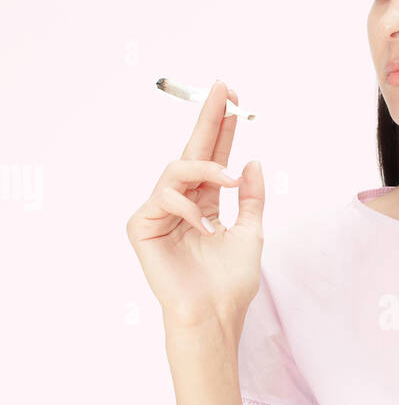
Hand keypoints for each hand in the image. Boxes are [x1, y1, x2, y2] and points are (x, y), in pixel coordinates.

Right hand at [126, 80, 264, 330]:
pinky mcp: (142, 226)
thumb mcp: (251, 232)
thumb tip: (251, 161)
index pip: (214, 158)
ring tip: (228, 180)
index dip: (223, 129)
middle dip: (208, 119)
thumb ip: (250, 197)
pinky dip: (188, 209)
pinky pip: (164, 198)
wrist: (213, 314)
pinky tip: (204, 227)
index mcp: (206, 203)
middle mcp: (182, 203)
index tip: (233, 99)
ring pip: (177, 170)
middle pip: (193, 152)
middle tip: (222, 90)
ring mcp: (160, 213)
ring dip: (206, 168)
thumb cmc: (229, 282)